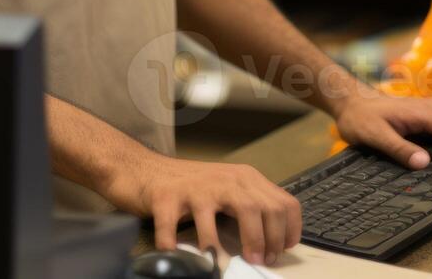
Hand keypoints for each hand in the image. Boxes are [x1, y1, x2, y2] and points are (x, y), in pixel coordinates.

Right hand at [102, 152, 299, 266]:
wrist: (143, 169)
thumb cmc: (189, 187)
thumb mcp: (228, 190)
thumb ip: (250, 207)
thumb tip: (273, 242)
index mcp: (245, 179)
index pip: (282, 202)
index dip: (288, 230)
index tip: (282, 251)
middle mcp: (225, 179)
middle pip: (258, 208)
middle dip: (264, 240)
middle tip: (259, 261)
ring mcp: (196, 187)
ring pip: (223, 214)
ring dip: (226, 245)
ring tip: (224, 263)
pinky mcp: (166, 197)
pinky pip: (173, 225)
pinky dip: (174, 244)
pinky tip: (177, 255)